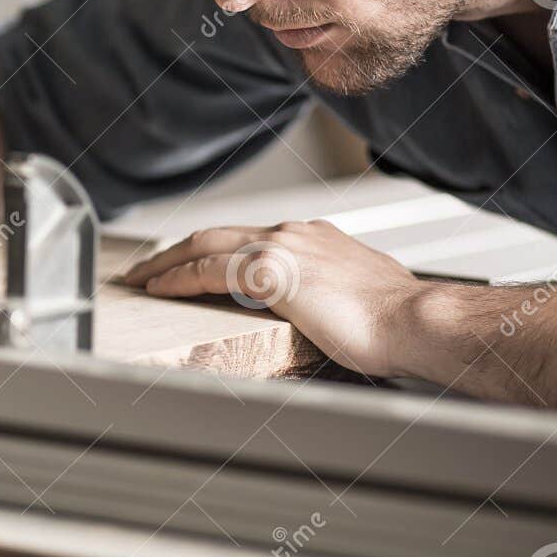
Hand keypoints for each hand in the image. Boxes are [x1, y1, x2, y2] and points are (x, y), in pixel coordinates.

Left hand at [121, 219, 423, 377]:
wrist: (419, 322)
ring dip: (164, 263)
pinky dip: (178, 278)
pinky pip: (208, 270)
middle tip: (144, 268)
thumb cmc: (398, 323)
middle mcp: (294, 234)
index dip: (209, 249)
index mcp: (314, 238)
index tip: (187, 262)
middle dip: (174, 251)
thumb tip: (325, 310)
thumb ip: (329, 293)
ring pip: (203, 246)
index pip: (245, 237)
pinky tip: (159, 289)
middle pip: (214, 235)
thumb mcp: (356, 297)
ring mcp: (280, 248)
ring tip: (138, 279)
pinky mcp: (270, 272)